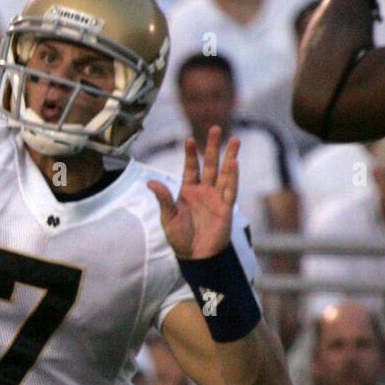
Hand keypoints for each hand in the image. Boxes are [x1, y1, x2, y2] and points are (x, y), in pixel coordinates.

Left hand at [147, 127, 239, 260]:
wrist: (195, 257)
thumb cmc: (180, 238)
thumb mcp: (168, 217)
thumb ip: (163, 198)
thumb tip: (150, 182)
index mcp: (188, 190)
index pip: (190, 167)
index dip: (190, 154)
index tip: (189, 139)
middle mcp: (204, 191)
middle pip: (210, 164)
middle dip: (212, 147)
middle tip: (215, 128)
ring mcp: (216, 198)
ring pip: (224, 173)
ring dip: (229, 156)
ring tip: (234, 140)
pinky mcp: (226, 208)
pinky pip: (230, 189)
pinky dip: (233, 176)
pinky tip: (235, 162)